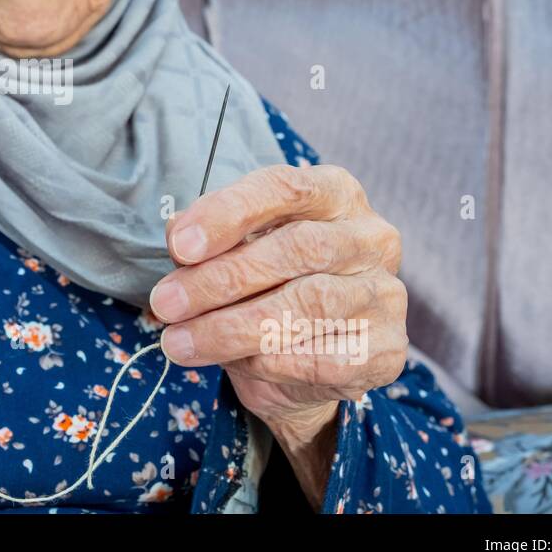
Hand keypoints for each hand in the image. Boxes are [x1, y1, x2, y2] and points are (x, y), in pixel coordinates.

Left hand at [150, 164, 407, 499]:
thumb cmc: (265, 286)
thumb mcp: (231, 252)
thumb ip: (208, 240)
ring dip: (232, 328)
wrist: (302, 362)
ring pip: (308, 304)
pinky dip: (269, 362)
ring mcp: (385, 293)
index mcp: (334, 193)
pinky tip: (234, 364)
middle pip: (297, 248)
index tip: (180, 245)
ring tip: (179, 342)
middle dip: (221, 278)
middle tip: (166, 303)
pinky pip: (323, 356)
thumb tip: (178, 235)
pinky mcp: (386, 349)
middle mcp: (370, 237)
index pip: (285, 188)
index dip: (229, 212)